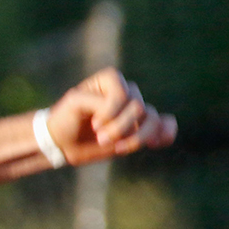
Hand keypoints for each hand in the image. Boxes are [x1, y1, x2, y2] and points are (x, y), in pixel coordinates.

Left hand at [44, 68, 177, 164]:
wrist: (62, 142)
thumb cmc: (65, 119)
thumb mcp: (74, 104)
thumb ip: (98, 102)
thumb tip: (125, 114)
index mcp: (111, 80)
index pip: (123, 94)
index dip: (111, 112)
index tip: (94, 124)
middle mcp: (126, 92)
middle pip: (138, 108)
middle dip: (120, 128)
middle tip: (99, 138)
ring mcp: (134, 111)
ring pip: (153, 119)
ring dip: (136, 138)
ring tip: (116, 149)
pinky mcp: (139, 128)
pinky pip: (164, 125)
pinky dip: (165, 133)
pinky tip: (157, 143)